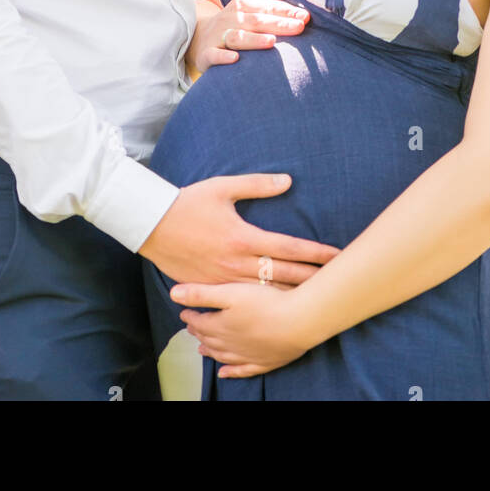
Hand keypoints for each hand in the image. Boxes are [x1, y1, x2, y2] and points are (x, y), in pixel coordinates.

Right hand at [138, 172, 339, 284]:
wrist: (152, 225)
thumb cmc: (188, 202)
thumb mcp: (223, 188)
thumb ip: (257, 184)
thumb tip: (287, 180)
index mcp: (243, 237)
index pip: (288, 247)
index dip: (315, 252)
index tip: (336, 255)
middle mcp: (236, 263)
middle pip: (283, 275)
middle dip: (312, 278)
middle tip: (337, 282)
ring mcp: (223, 280)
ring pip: (265, 293)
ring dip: (292, 295)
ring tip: (316, 299)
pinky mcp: (211, 289)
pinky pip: (242, 301)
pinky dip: (263, 304)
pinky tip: (277, 309)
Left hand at [170, 280, 311, 377]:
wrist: (298, 320)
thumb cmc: (265, 302)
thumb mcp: (231, 292)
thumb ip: (202, 293)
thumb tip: (173, 293)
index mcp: (220, 326)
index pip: (199, 323)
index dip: (190, 316)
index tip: (184, 311)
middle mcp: (230, 345)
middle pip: (209, 340)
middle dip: (198, 333)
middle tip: (191, 327)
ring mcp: (247, 356)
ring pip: (222, 356)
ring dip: (210, 352)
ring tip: (201, 349)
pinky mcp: (264, 362)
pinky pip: (242, 371)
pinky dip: (231, 372)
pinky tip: (224, 373)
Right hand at [186, 0, 308, 75]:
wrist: (197, 38)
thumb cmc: (232, 24)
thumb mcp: (247, 10)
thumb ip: (266, 1)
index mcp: (241, 6)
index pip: (266, 7)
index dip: (286, 11)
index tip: (305, 17)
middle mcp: (230, 19)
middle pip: (256, 21)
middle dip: (278, 24)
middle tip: (299, 27)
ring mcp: (218, 36)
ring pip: (237, 37)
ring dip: (254, 39)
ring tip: (272, 42)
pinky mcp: (207, 54)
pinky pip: (214, 55)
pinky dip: (223, 57)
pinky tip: (236, 59)